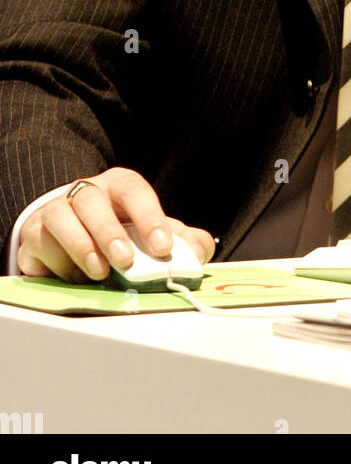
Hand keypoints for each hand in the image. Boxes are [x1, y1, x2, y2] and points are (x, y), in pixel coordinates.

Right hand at [18, 167, 215, 282]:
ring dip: (81, 244)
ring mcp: (57, 209)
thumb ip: (184, 242)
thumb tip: (200, 249)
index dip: (149, 215)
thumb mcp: (153, 235)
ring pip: (61, 214)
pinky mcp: (35, 233)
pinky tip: (73, 276)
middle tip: (125, 261)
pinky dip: (57, 260)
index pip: (134, 189)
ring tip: (99, 272)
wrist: (71, 241)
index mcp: (120, 188)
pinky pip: (40, 241)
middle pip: (93, 199)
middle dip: (109, 230)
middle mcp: (87, 192)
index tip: (163, 247)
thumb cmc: (120, 235)